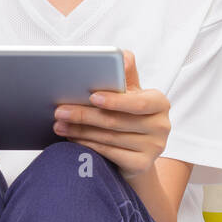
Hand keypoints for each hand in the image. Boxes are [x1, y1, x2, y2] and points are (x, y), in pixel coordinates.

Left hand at [52, 48, 169, 179]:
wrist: (138, 154)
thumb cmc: (130, 116)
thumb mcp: (131, 94)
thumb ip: (126, 75)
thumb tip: (122, 55)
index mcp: (160, 103)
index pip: (138, 102)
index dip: (116, 100)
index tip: (92, 96)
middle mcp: (162, 126)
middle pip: (117, 121)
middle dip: (85, 115)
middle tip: (59, 111)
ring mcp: (154, 148)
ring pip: (110, 137)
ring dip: (80, 131)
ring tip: (59, 124)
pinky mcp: (143, 165)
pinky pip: (109, 153)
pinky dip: (88, 145)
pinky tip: (72, 138)